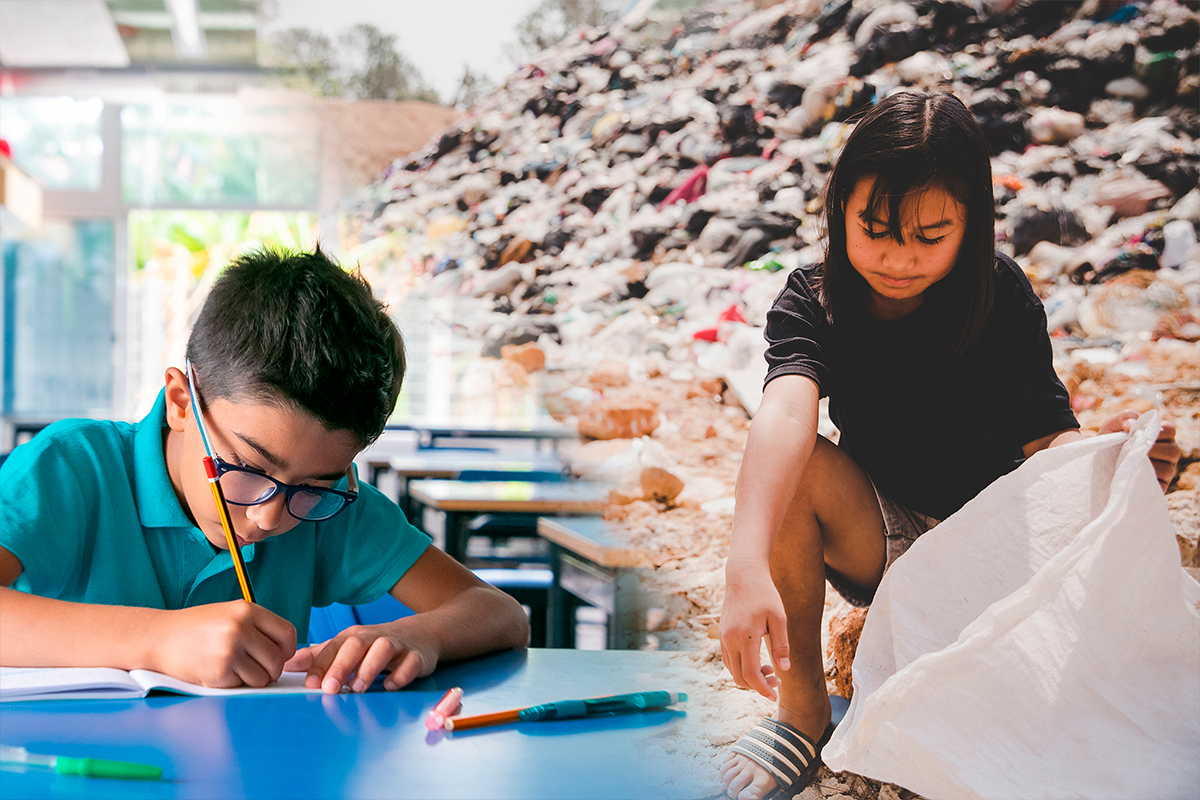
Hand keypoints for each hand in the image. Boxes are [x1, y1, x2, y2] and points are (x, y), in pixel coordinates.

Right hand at [156, 601, 295, 687]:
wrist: (159, 638)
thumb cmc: (197, 627)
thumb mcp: (230, 614)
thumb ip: (258, 627)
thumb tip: (287, 651)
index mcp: (247, 610)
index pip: (287, 633)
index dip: (287, 649)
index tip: (279, 655)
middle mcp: (240, 629)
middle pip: (277, 659)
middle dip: (272, 668)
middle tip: (258, 668)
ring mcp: (229, 651)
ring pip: (263, 676)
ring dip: (254, 679)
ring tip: (237, 669)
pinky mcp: (218, 673)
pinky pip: (242, 685)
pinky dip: (236, 683)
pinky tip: (221, 672)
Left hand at [285, 623, 436, 693]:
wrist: (421, 635)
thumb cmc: (376, 646)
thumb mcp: (348, 647)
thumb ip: (319, 657)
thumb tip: (288, 664)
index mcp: (354, 637)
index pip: (333, 647)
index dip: (320, 665)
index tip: (309, 684)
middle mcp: (374, 638)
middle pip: (356, 645)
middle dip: (342, 665)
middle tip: (331, 688)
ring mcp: (397, 646)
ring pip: (383, 649)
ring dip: (369, 668)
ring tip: (358, 688)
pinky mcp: (417, 656)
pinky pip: (411, 663)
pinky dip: (401, 674)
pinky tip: (391, 686)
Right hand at [720, 560, 788, 700]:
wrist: (743, 576)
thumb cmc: (765, 595)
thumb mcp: (779, 618)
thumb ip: (781, 644)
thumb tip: (784, 669)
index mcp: (745, 636)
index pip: (750, 674)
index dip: (763, 689)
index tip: (775, 695)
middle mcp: (729, 639)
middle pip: (739, 677)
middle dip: (758, 685)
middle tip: (777, 681)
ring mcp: (723, 637)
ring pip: (732, 670)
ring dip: (749, 677)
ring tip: (769, 668)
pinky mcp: (722, 634)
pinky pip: (729, 659)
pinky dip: (741, 667)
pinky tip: (756, 661)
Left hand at [1100, 411, 1180, 491]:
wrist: (1095, 466)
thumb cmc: (1108, 444)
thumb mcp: (1112, 426)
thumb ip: (1124, 417)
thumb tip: (1133, 424)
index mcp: (1160, 437)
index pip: (1170, 429)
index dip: (1158, 430)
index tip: (1140, 432)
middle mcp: (1166, 455)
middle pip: (1173, 450)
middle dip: (1152, 449)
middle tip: (1133, 449)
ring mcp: (1164, 472)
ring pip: (1168, 469)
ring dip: (1148, 464)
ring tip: (1129, 462)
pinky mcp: (1156, 487)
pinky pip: (1159, 484)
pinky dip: (1146, 478)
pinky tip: (1132, 474)